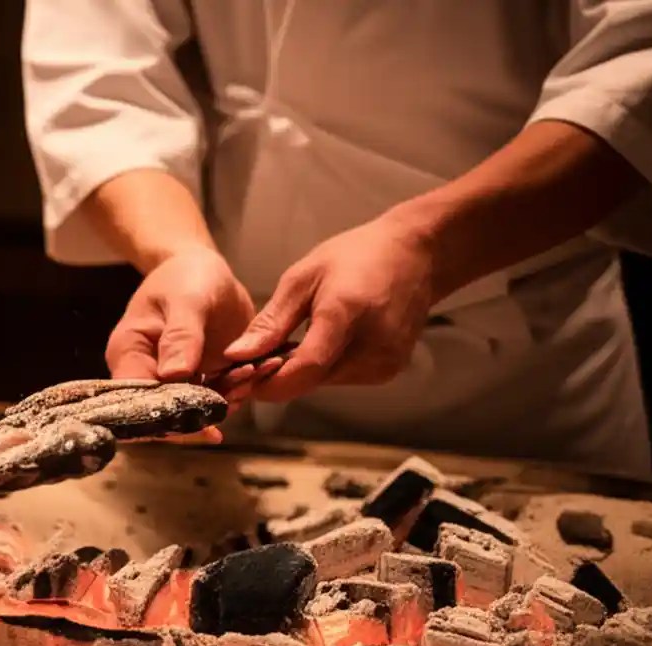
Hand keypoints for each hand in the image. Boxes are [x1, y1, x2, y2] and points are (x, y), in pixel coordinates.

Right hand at [107, 247, 254, 441]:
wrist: (203, 270)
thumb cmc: (185, 276)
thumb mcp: (185, 298)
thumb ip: (181, 335)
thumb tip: (175, 375)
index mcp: (129, 354)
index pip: (138, 401)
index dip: (166, 419)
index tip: (201, 418)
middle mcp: (147, 375)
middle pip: (166, 415)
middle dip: (205, 411)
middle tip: (240, 388)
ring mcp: (175, 382)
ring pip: (197, 411)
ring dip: (227, 400)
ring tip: (254, 373)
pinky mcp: (201, 382)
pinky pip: (218, 398)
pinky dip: (239, 390)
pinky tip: (261, 371)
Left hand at [223, 214, 437, 401]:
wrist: (417, 257)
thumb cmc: (355, 257)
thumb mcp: (303, 277)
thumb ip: (271, 322)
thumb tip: (235, 356)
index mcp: (346, 314)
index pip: (304, 368)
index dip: (268, 381)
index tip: (240, 377)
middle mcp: (371, 345)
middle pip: (310, 380)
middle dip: (277, 375)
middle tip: (257, 354)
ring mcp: (384, 362)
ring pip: (323, 382)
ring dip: (301, 370)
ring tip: (294, 339)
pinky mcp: (389, 371)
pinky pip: (341, 378)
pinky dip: (323, 367)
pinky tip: (322, 342)